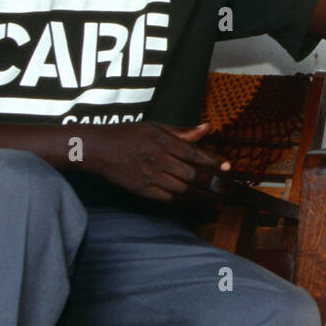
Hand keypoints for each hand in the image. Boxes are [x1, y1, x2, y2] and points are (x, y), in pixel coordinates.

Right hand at [84, 122, 229, 200]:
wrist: (97, 149)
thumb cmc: (128, 135)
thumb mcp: (155, 127)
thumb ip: (181, 131)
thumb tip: (206, 128)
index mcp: (162, 141)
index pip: (195, 154)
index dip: (213, 161)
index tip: (227, 166)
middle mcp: (157, 159)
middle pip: (191, 175)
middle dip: (210, 181)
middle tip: (223, 185)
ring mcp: (148, 176)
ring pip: (181, 189)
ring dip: (198, 192)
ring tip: (211, 194)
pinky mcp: (141, 190)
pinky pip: (166, 198)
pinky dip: (179, 198)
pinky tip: (188, 196)